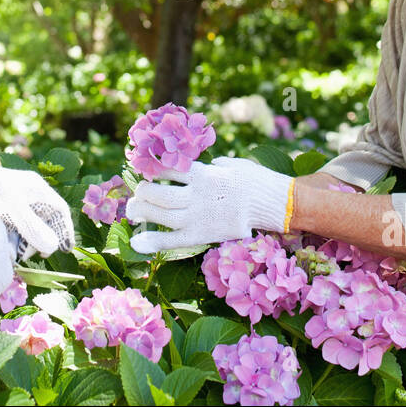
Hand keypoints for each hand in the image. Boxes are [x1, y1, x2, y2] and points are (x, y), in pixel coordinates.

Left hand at [0, 157, 73, 258]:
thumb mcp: (13, 212)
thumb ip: (34, 229)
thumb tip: (54, 246)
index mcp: (36, 187)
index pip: (60, 209)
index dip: (64, 230)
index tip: (66, 249)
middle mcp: (27, 191)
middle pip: (44, 218)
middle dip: (42, 238)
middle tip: (37, 254)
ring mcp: (12, 197)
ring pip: (27, 222)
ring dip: (26, 238)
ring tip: (18, 252)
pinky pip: (13, 223)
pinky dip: (13, 235)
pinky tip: (6, 245)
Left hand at [126, 157, 293, 253]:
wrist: (273, 204)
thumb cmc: (255, 181)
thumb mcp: (232, 164)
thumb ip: (212, 166)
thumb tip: (201, 165)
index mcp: (204, 174)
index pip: (169, 169)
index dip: (151, 168)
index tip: (141, 167)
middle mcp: (197, 195)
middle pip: (160, 194)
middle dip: (142, 192)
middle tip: (136, 192)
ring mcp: (199, 216)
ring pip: (162, 214)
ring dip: (142, 212)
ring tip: (132, 210)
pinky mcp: (203, 235)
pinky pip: (173, 240)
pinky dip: (153, 241)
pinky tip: (137, 242)